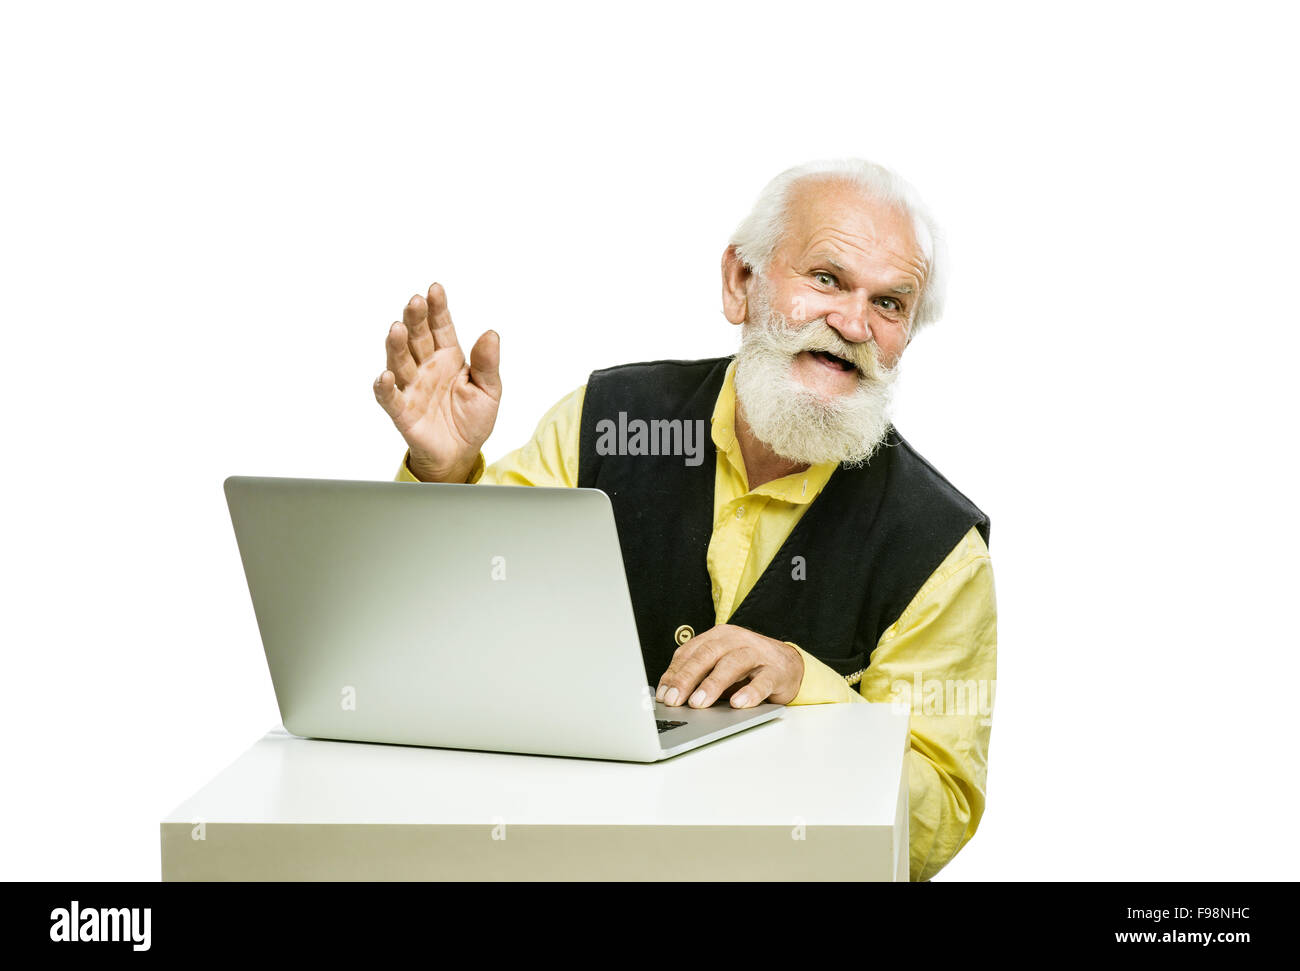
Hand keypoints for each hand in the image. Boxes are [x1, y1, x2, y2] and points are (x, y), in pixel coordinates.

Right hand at [373, 283, 500, 482]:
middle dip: (415, 319)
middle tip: (415, 302)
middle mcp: (426, 368)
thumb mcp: (490, 390)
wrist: (461, 454)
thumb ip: (488, 364)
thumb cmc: (472, 420)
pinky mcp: (403, 412)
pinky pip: (391, 399)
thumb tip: (491, 334)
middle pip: (417, 339)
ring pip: (400, 362)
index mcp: (448, 358)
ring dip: (397, 346)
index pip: (441, 327)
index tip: (435, 289)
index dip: (437, 309)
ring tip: (397, 329)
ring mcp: (412, 388)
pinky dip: (385, 388)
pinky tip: (385, 376)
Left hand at [655, 624, 804, 708]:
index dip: (674, 673)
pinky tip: (738, 703)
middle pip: (707, 655)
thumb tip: (669, 696)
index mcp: (718, 636)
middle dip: (687, 678)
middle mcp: (736, 640)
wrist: (789, 665)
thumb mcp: (718, 667)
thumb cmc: (747, 668)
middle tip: (674, 699)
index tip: (663, 694)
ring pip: (732, 664)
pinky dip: (749, 693)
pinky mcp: (776, 671)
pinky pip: (762, 682)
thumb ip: (697, 676)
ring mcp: (757, 653)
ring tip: (699, 703)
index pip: (690, 652)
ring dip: (713, 684)